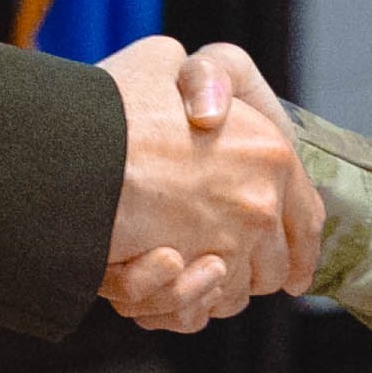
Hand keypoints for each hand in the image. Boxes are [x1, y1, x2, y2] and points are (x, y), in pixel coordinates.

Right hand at [99, 37, 319, 331]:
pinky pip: (196, 310)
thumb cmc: (109, 106)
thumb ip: (197, 78)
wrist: (65, 150)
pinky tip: (157, 278)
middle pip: (273, 266)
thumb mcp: (160, 62)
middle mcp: (260, 201)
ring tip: (179, 268)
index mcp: (270, 150)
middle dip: (250, 271)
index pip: (307, 217)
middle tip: (217, 262)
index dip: (301, 247)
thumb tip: (208, 107)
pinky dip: (178, 303)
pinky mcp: (190, 278)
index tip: (295, 272)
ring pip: (233, 293)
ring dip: (210, 291)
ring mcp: (229, 243)